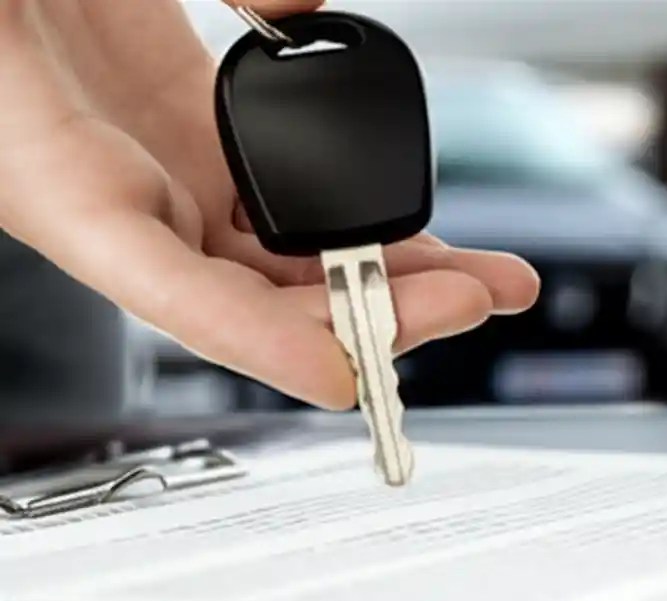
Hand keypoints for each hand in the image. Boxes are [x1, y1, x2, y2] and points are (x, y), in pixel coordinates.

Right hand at [0, 0, 538, 409]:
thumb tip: (300, 5)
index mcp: (56, 183)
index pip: (167, 289)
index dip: (257, 341)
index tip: (341, 375)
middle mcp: (125, 195)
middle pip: (262, 290)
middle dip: (373, 310)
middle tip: (469, 300)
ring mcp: (171, 166)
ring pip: (293, 253)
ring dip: (392, 277)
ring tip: (488, 282)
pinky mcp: (200, 130)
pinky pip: (295, 197)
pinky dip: (366, 220)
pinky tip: (426, 235)